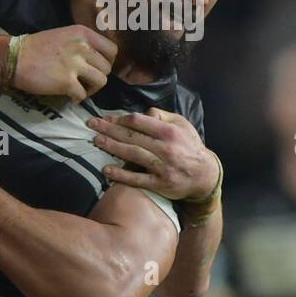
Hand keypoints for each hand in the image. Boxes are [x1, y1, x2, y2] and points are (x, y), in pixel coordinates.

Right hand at [14, 25, 116, 101]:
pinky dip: (78, 99)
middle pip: (107, 68)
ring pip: (101, 81)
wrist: (14, 59)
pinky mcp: (67, 81)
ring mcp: (75, 64)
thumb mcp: (62, 36)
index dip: (108, 62)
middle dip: (98, 77)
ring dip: (92, 89)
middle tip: (86, 82)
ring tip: (80, 90)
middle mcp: (82, 47)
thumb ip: (80, 44)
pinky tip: (70, 98)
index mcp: (82, 33)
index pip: (111, 49)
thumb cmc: (34, 48)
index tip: (97, 68)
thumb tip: (94, 59)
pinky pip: (83, 94)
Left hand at [88, 108, 219, 200]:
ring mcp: (162, 166)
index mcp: (169, 131)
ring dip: (112, 147)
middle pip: (131, 136)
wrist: (205, 175)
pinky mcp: (159, 184)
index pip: (138, 122)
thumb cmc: (189, 146)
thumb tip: (144, 112)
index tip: (105, 118)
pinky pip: (137, 179)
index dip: (119, 119)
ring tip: (96, 141)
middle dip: (109, 129)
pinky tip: (106, 170)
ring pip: (133, 155)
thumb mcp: (182, 126)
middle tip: (91, 125)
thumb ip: (163, 117)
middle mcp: (165, 148)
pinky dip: (121, 175)